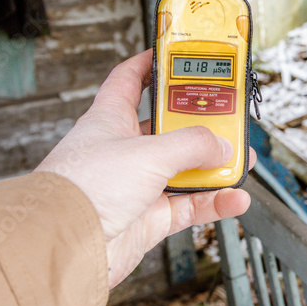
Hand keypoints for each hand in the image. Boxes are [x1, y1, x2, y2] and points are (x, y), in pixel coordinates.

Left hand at [36, 50, 253, 287]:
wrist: (64, 248)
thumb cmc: (84, 189)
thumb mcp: (148, 152)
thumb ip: (192, 144)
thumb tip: (223, 146)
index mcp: (109, 120)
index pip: (129, 80)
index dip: (152, 65)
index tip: (178, 57)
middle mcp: (123, 150)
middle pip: (169, 127)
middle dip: (201, 123)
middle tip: (229, 116)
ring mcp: (136, 186)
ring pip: (185, 169)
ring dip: (215, 165)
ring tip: (242, 160)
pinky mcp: (147, 219)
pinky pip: (189, 206)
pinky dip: (214, 203)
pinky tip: (235, 199)